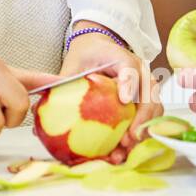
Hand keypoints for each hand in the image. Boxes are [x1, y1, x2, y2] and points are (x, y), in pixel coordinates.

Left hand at [62, 21, 161, 164]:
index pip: (129, 67)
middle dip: (141, 118)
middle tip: (127, 138)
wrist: (98, 46)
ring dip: (144, 129)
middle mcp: (139, 70)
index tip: (124, 100)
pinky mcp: (145, 98)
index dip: (129, 83)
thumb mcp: (73, 64)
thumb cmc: (86, 55)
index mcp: (120, 56)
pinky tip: (127, 150)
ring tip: (126, 148)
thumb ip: (63, 84)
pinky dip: (142, 133)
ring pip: (155, 107)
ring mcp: (145, 84)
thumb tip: (41, 115)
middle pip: (149, 92)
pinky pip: (150, 116)